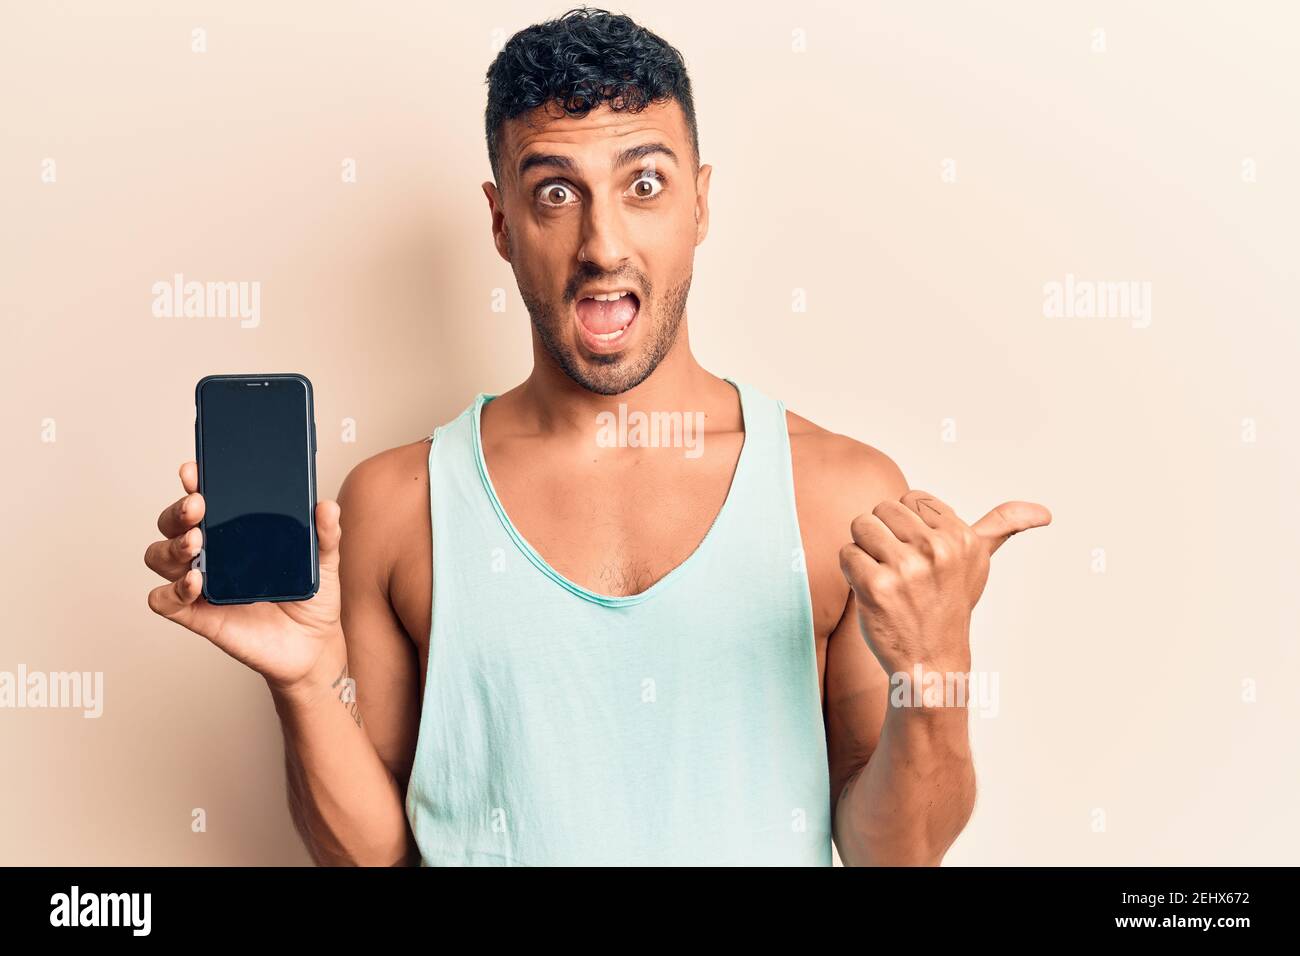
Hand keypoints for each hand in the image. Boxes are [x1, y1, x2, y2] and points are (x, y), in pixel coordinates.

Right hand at [145, 460, 343, 699]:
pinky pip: (164, 601)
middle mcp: (210, 554)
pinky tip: (194, 582)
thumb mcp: (324, 561)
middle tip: (198, 506)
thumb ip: (325, 534)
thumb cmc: (310, 598)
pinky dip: (171, 590)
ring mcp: (200, 584)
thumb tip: (326, 507)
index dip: (192, 483)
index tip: (194, 470)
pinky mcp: (198, 616)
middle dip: (177, 510)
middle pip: (171, 524)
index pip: (202, 501)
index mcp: (233, 533)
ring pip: (159, 556)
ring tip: (196, 542)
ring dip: (171, 545)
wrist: (312, 645)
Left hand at [838, 491, 1050, 674]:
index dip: (908, 527)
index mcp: (961, 537)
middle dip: (884, 537)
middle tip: (902, 571)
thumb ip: (1003, 527)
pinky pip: (847, 554)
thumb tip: (1044, 511)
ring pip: (861, 527)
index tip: (921, 556)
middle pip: (882, 509)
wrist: (931, 663)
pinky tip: (873, 593)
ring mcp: (906, 568)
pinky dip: (852, 572)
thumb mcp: (980, 562)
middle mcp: (938, 549)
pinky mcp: (876, 586)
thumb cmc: (950, 607)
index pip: (911, 499)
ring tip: (887, 579)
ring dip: (866, 552)